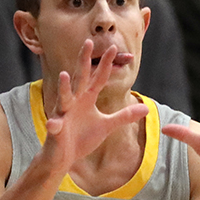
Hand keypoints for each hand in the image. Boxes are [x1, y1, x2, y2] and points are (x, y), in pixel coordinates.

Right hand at [40, 37, 147, 170]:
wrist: (63, 156)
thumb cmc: (82, 138)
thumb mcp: (106, 126)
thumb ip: (124, 116)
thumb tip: (145, 108)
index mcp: (87, 99)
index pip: (99, 78)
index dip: (106, 64)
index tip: (114, 48)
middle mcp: (74, 102)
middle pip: (80, 79)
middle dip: (84, 62)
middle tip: (87, 42)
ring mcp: (63, 115)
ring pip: (64, 98)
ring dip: (64, 88)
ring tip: (65, 75)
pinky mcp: (56, 131)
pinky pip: (55, 126)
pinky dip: (54, 124)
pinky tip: (53, 123)